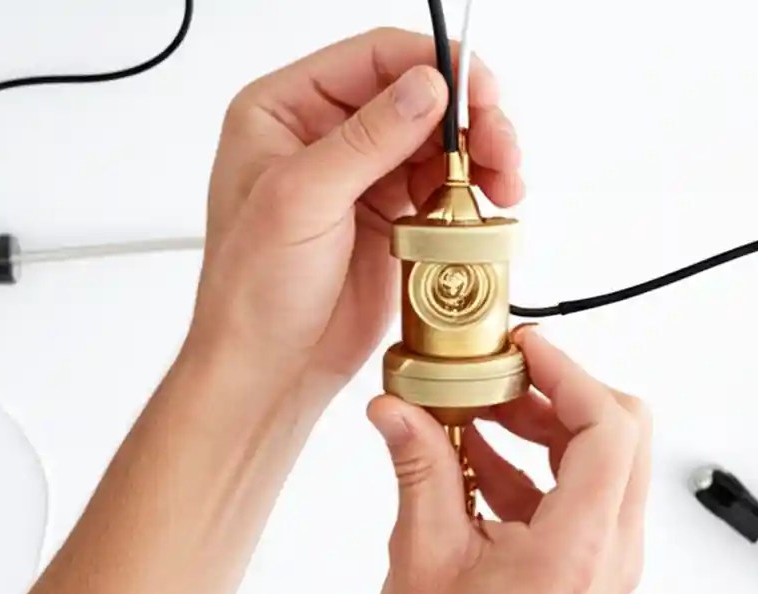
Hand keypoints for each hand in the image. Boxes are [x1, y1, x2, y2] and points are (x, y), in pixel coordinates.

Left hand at [188, 28, 523, 405]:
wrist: (268, 372)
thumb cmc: (252, 294)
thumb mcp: (301, 202)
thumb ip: (366, 138)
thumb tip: (427, 87)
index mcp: (283, 111)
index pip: (371, 59)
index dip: (432, 66)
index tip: (478, 94)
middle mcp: (323, 135)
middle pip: (416, 95)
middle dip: (468, 117)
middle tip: (502, 147)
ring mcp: (359, 177)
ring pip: (437, 142)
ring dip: (479, 156)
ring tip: (505, 182)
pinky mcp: (389, 218)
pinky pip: (442, 187)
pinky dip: (472, 193)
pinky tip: (488, 206)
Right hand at [367, 327, 651, 593]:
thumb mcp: (420, 556)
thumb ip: (418, 468)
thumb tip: (398, 410)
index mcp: (577, 546)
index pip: (609, 428)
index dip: (569, 372)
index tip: (521, 350)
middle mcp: (608, 552)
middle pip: (621, 434)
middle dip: (560, 392)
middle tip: (499, 376)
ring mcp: (604, 562)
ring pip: (604, 460)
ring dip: (546, 426)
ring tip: (478, 412)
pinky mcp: (588, 569)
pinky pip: (581, 494)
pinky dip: (538, 465)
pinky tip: (476, 459)